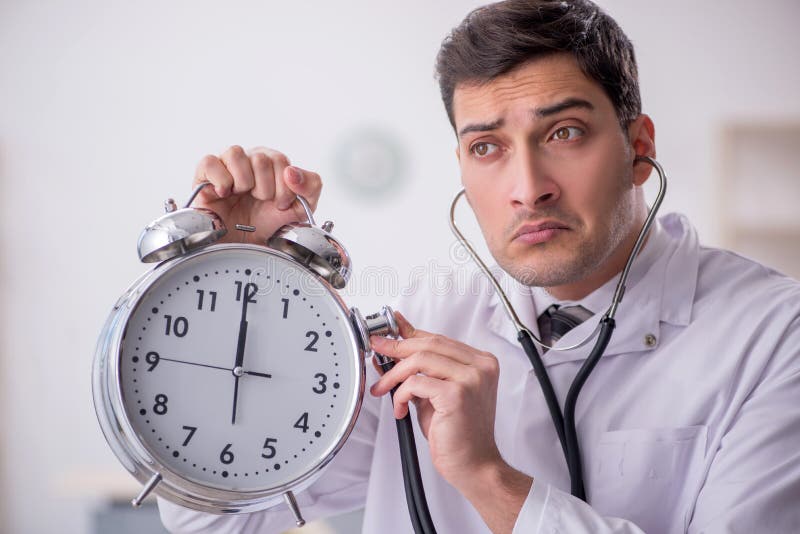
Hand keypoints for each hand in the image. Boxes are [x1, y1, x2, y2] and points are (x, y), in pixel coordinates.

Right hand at [193, 145, 321, 243]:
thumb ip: (311, 185)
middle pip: (261, 158)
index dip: (283, 187)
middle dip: (265, 189)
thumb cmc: (269, 224)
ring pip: (235, 153)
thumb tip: (292, 172)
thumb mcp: (301, 208)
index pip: (280, 160)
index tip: (280, 204)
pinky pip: (210, 162)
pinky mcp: (205, 175)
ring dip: (244, 182)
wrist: (244, 245)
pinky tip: (225, 194)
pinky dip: (220, 180)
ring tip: (242, 196)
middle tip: (260, 202)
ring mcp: (227, 166)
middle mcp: (249, 160)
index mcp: (272, 164)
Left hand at [369, 312, 502, 487]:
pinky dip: (400, 394)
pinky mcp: (457, 394)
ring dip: (394, 375)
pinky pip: (416, 383)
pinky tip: (400, 408)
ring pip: (420, 360)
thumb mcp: (434, 393)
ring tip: (384, 389)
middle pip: (429, 344)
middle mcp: (480, 366)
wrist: (474, 465)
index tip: (389, 334)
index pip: (438, 338)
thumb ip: (418, 371)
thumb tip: (391, 352)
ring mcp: (471, 378)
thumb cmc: (457, 433)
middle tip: (377, 350)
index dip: (409, 334)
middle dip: (397, 347)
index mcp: (480, 362)